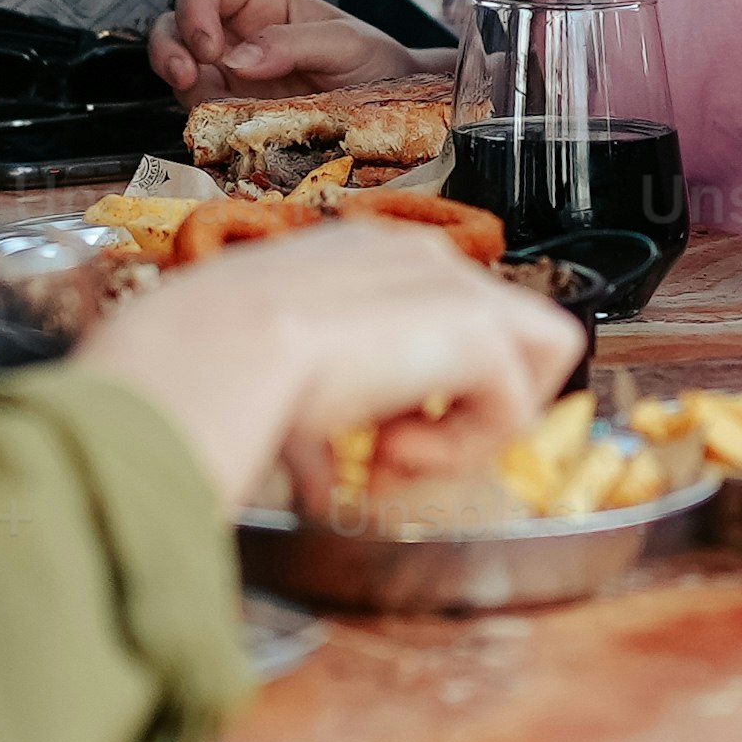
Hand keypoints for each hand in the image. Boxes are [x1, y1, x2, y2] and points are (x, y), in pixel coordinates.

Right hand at [67, 222, 587, 509]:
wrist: (212, 355)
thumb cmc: (208, 367)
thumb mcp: (267, 383)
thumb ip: (311, 427)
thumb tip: (316, 484)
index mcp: (359, 256)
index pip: (433, 317)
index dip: (415, 395)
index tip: (364, 446)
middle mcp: (412, 257)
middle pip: (494, 336)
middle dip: (453, 412)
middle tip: (385, 458)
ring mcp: (451, 285)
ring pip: (532, 359)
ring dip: (473, 428)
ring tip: (397, 457)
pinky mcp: (477, 327)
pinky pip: (517, 404)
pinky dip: (464, 448)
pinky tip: (393, 457)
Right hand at [151, 0, 408, 103]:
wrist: (395, 114)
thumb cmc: (376, 64)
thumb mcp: (347, 44)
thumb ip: (295, 43)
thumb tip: (239, 59)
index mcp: (262, 1)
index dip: (194, 8)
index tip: (210, 46)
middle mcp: (237, 34)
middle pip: (173, 24)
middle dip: (168, 48)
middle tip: (187, 77)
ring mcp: (230, 75)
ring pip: (178, 70)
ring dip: (181, 87)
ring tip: (208, 105)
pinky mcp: (233, 114)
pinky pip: (200, 114)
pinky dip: (201, 121)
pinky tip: (223, 127)